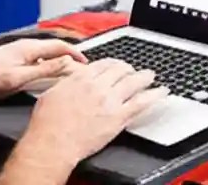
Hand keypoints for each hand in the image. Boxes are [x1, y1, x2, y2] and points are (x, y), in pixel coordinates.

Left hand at [0, 38, 86, 101]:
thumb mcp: (19, 78)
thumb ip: (44, 70)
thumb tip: (65, 63)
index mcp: (30, 48)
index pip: (60, 46)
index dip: (75, 54)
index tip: (85, 62)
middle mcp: (26, 46)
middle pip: (54, 48)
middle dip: (69, 55)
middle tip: (80, 66)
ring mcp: (19, 51)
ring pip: (46, 52)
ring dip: (59, 59)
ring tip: (67, 70)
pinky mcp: (13, 58)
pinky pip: (37, 57)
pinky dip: (48, 63)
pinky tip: (46, 72)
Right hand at [20, 59, 168, 165]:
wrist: (52, 144)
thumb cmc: (46, 124)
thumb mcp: (51, 93)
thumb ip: (67, 82)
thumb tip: (72, 77)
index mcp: (82, 78)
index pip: (105, 63)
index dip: (114, 63)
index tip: (117, 65)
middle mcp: (98, 85)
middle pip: (121, 69)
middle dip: (129, 69)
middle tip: (133, 71)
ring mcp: (110, 100)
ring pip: (135, 82)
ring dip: (145, 77)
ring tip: (150, 76)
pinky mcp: (118, 117)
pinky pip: (142, 102)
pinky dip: (155, 95)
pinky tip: (161, 92)